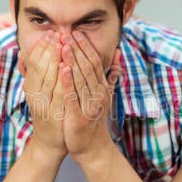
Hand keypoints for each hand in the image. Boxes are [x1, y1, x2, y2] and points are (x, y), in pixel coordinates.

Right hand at [19, 32, 65, 158]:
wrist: (50, 143)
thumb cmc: (47, 114)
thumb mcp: (37, 92)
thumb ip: (32, 74)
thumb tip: (21, 53)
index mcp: (31, 87)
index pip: (34, 63)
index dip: (41, 47)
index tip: (50, 32)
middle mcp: (34, 94)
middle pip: (39, 67)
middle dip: (48, 49)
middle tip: (56, 32)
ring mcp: (42, 105)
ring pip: (47, 78)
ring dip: (54, 60)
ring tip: (61, 43)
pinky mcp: (52, 114)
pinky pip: (57, 94)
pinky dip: (61, 80)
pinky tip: (66, 68)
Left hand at [60, 31, 120, 160]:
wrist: (93, 148)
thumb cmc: (95, 120)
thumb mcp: (105, 95)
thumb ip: (111, 74)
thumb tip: (118, 53)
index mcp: (102, 88)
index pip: (95, 62)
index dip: (86, 47)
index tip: (76, 32)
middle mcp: (98, 94)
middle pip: (88, 67)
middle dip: (78, 49)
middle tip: (67, 32)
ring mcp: (89, 105)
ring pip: (81, 79)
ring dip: (73, 61)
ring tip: (64, 45)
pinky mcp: (79, 117)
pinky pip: (73, 97)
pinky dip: (68, 83)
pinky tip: (63, 69)